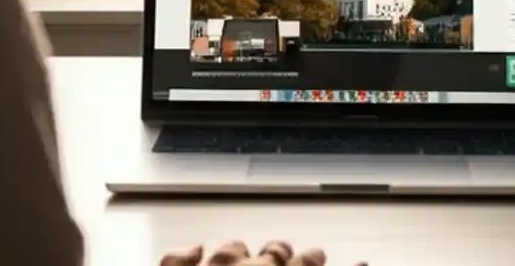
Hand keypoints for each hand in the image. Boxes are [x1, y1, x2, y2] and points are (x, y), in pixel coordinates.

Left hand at [161, 240, 355, 265]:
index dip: (320, 261)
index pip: (308, 265)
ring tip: (244, 250)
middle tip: (297, 254)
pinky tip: (193, 249)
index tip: (336, 259)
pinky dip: (186, 253)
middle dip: (287, 254)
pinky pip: (178, 258)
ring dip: (241, 250)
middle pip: (275, 253)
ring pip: (232, 248)